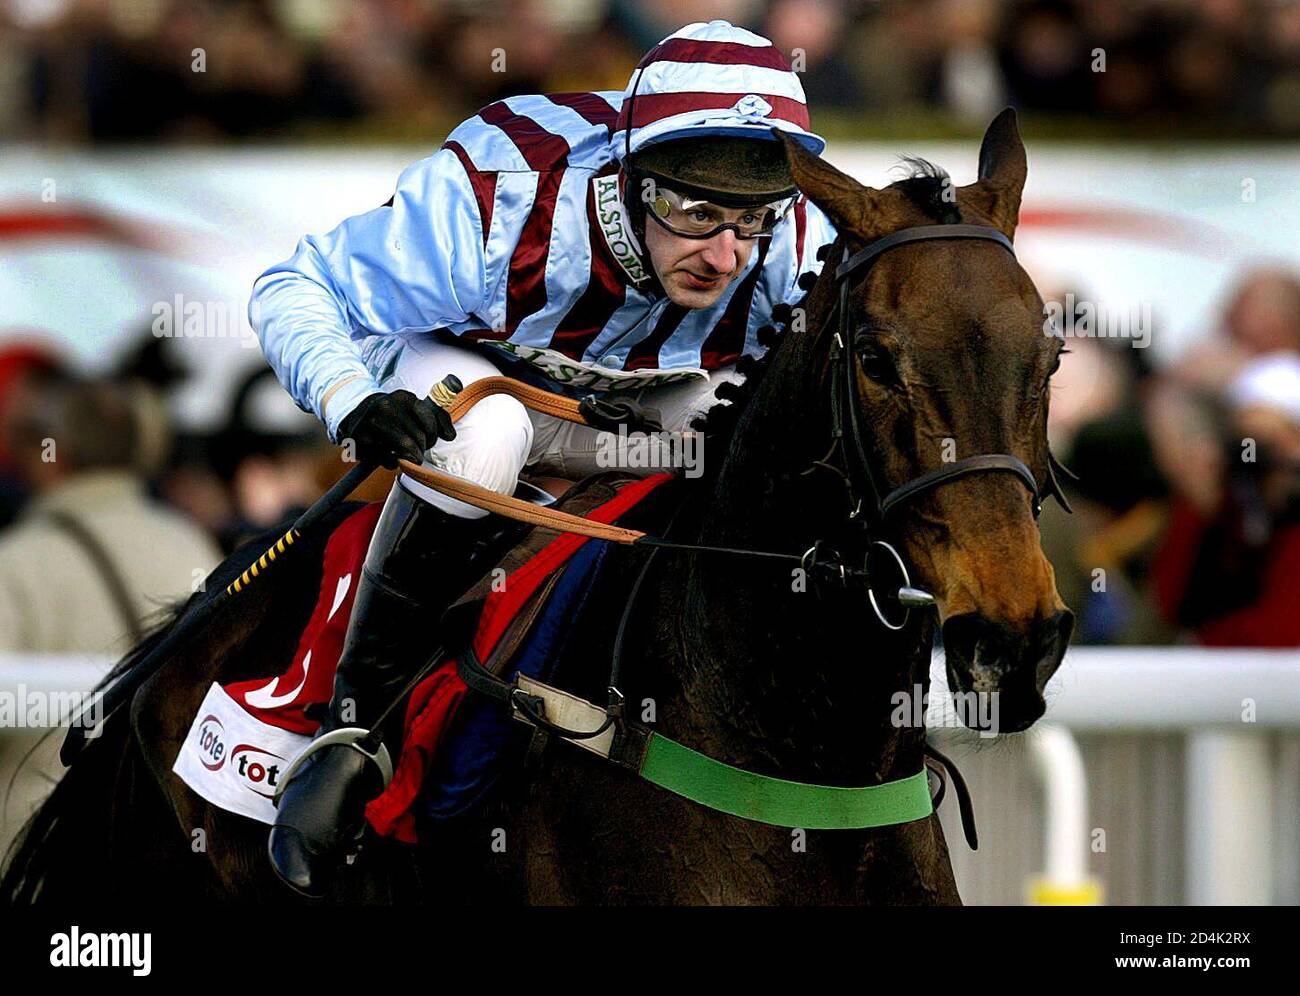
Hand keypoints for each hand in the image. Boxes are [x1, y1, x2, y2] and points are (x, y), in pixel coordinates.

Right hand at [338, 389, 455, 468]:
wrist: (355, 417)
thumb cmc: (392, 416)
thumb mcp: (411, 408)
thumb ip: (436, 417)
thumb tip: (450, 435)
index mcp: (402, 397)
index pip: (429, 418)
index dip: (434, 433)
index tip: (430, 438)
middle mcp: (386, 406)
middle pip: (420, 436)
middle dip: (424, 447)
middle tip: (420, 450)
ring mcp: (373, 423)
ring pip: (407, 448)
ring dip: (414, 457)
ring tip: (412, 457)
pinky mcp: (363, 441)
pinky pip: (389, 460)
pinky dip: (394, 463)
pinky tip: (390, 456)